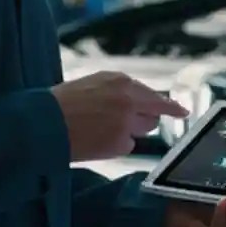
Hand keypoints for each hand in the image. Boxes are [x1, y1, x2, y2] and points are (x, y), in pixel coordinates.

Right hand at [52, 72, 188, 161]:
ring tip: (101, 129)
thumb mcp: (92, 83)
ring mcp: (127, 122)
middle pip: (153, 114)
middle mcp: (128, 99)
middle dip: (143, 119)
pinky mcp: (120, 143)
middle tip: (120, 123)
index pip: (153, 94)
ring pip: (142, 130)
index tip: (182, 111)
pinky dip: (116, 146)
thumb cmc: (61, 103)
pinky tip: (96, 140)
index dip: (169, 105)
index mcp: (120, 81)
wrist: (43, 122)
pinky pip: (127, 146)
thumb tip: (139, 99)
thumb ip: (118, 89)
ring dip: (129, 132)